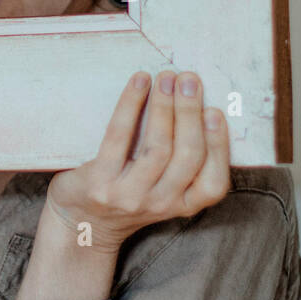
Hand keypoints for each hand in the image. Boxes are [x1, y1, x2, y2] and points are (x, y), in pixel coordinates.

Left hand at [45, 70, 231, 253]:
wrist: (82, 221)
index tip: (214, 110)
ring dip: (164, 107)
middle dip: (190, 113)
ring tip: (166, 78)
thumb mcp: (163, 188)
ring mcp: (129, 197)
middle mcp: (161, 205)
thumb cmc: (130, 192)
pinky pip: (119, 138)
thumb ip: (182, 160)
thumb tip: (197, 99)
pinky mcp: (100, 185)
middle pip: (186, 157)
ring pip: (157, 148)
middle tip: (189, 79)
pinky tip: (139, 82)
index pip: (213, 184)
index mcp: (184, 205)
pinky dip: (131, 106)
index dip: (218, 147)